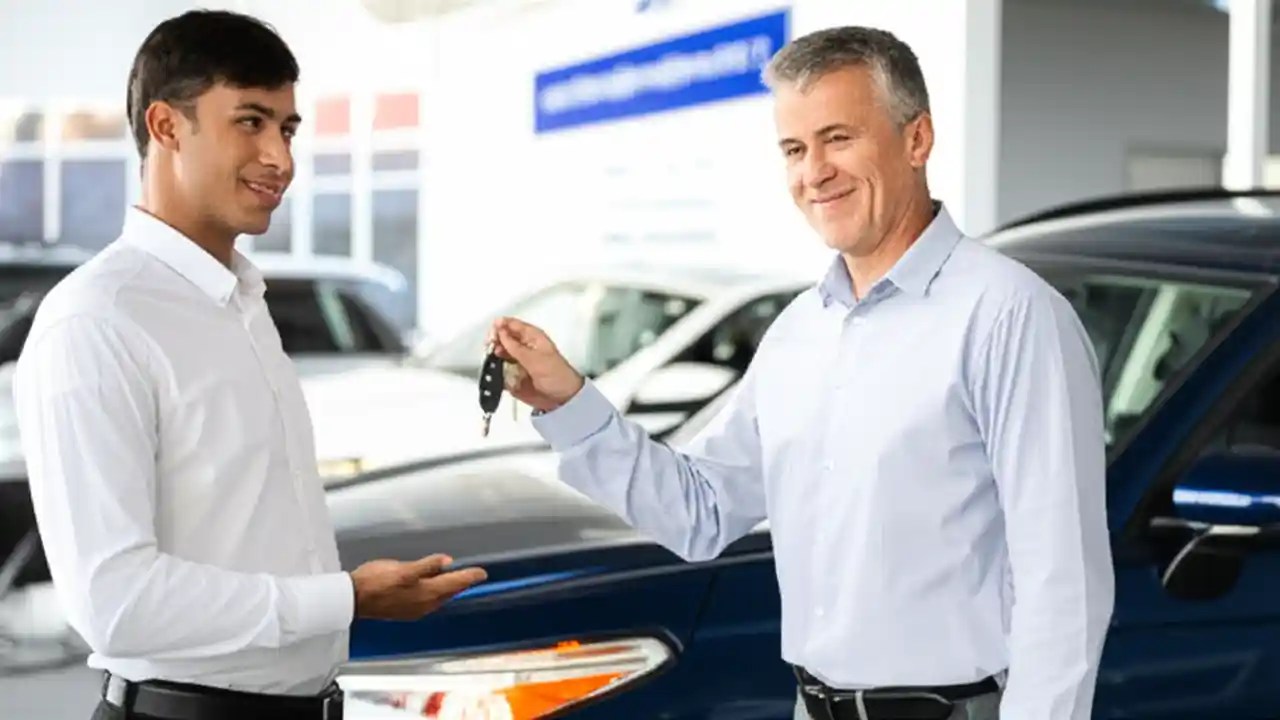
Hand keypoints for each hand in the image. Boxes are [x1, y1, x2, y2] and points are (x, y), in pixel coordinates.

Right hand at [350, 554, 486, 620]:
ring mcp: (415, 609)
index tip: (482, 573)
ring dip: (449, 589)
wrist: (353, 599)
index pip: (454, 583)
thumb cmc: (376, 581)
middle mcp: (424, 604)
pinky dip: (437, 594)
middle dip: (461, 584)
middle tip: (472, 576)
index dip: (469, 577)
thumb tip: (447, 561)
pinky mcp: (405, 611)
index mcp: (426, 593)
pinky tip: (433, 589)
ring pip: (439, 598)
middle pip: (449, 592)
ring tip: (457, 580)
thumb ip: (426, 565)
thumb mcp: (403, 569)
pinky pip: (429, 602)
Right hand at [489, 316, 584, 411]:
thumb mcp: (535, 359)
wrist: (562, 399)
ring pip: (499, 355)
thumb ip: (515, 346)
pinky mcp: (514, 375)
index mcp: (532, 337)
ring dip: (495, 360)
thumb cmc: (558, 375)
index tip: (492, 336)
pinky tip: (499, 375)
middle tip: (492, 351)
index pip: (511, 325)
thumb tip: (500, 330)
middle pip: (501, 339)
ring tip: (496, 365)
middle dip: (495, 344)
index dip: (499, 327)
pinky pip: (500, 371)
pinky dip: (498, 373)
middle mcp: (524, 347)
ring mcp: (518, 361)